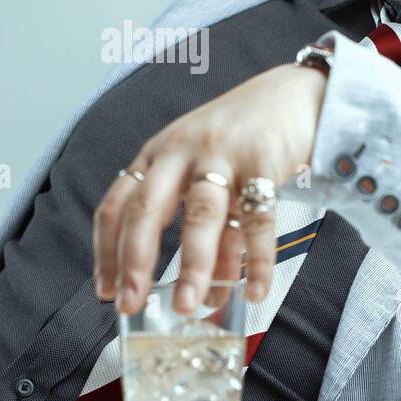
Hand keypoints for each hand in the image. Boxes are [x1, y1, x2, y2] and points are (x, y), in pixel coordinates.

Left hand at [92, 61, 326, 316]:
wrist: (294, 94)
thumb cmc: (242, 142)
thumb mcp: (210, 179)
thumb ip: (207, 234)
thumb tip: (205, 298)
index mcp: (157, 155)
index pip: (117, 205)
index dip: (106, 251)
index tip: (107, 292)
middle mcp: (180, 151)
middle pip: (147, 208)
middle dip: (135, 260)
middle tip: (129, 304)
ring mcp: (221, 152)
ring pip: (200, 214)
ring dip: (193, 265)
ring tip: (188, 306)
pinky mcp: (263, 158)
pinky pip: (258, 218)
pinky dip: (257, 260)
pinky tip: (256, 293)